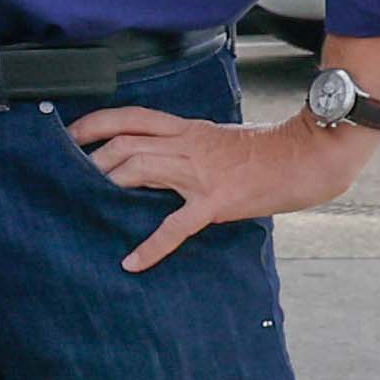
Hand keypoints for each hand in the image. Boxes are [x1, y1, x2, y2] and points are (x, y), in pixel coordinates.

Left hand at [74, 107, 365, 271]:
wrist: (309, 156)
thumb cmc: (267, 152)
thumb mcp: (218, 139)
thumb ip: (185, 147)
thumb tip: (152, 161)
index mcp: (188, 130)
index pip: (133, 117)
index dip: (97, 122)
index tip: (71, 133)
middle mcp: (189, 145)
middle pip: (127, 144)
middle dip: (94, 160)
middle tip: (72, 176)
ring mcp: (201, 173)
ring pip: (141, 170)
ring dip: (110, 185)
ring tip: (85, 203)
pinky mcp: (216, 202)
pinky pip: (177, 225)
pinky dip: (152, 246)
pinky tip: (133, 261)